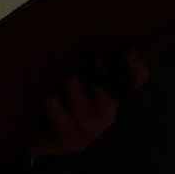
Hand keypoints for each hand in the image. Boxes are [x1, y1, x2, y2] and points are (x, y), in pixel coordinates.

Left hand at [29, 51, 145, 155]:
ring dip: (78, 95)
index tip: (130, 51)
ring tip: (68, 78)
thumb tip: (86, 32)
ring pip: (89, 114)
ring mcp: (91, 129)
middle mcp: (105, 112)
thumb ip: (83, 59)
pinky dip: (59, 114)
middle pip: (113, 98)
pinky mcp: (72, 141)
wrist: (38, 128)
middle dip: (106, 80)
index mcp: (110, 93)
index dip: (136, 69)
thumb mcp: (71, 73)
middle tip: (95, 60)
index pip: (133, 83)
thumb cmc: (59, 92)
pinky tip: (49, 99)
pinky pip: (68, 130)